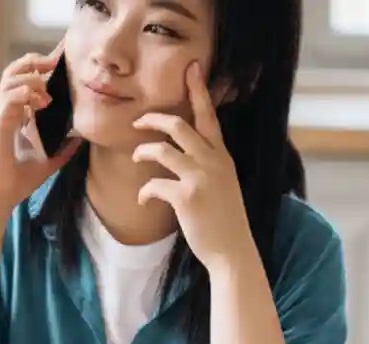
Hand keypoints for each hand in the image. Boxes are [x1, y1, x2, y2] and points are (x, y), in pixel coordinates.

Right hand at [0, 42, 83, 213]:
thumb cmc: (16, 182)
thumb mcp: (48, 162)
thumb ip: (63, 149)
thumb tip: (80, 139)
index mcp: (15, 117)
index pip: (25, 82)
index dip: (41, 69)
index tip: (61, 64)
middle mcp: (6, 112)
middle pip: (14, 71)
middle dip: (36, 62)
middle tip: (56, 63)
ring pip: (9, 78)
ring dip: (31, 76)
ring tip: (48, 87)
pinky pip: (8, 97)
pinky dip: (25, 92)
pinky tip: (41, 100)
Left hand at [132, 62, 255, 271]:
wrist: (233, 251)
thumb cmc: (225, 221)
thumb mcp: (224, 185)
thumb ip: (209, 165)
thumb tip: (183, 154)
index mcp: (222, 156)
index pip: (209, 115)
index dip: (198, 90)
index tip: (190, 68)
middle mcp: (213, 161)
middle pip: (179, 124)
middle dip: (153, 118)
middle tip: (138, 122)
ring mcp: (200, 178)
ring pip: (162, 149)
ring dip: (143, 150)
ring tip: (135, 155)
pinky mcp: (186, 197)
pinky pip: (154, 184)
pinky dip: (144, 191)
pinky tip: (143, 200)